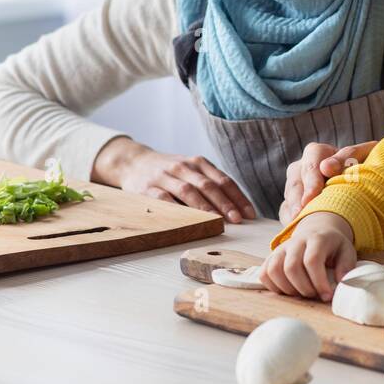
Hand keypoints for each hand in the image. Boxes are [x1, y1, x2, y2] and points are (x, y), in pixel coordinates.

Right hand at [92, 136, 254, 222]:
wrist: (134, 162)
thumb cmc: (171, 172)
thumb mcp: (192, 170)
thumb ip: (210, 184)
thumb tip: (237, 208)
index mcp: (198, 163)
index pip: (223, 180)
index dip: (238, 197)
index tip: (250, 213)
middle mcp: (183, 167)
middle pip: (208, 186)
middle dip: (225, 203)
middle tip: (238, 219)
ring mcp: (165, 177)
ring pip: (188, 191)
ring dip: (205, 207)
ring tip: (218, 221)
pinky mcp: (147, 188)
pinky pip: (164, 199)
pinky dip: (177, 209)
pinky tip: (188, 219)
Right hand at [261, 212, 356, 299]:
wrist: (317, 231)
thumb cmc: (332, 245)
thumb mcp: (346, 251)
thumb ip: (346, 266)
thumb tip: (341, 283)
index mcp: (317, 239)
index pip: (312, 260)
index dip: (318, 282)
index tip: (327, 295)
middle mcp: (295, 241)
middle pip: (291, 267)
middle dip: (304, 288)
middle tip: (315, 295)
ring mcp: (281, 248)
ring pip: (274, 270)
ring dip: (288, 289)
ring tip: (302, 293)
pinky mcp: (271, 257)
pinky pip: (264, 273)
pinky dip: (273, 286)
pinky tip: (288, 290)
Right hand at [280, 140, 377, 222]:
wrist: (358, 179)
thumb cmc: (362, 164)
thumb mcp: (361, 155)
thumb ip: (347, 157)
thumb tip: (327, 167)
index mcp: (316, 153)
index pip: (310, 166)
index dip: (311, 182)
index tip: (312, 196)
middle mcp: (300, 168)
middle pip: (295, 184)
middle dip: (298, 200)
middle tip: (300, 214)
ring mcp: (294, 187)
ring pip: (289, 199)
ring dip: (293, 212)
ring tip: (298, 224)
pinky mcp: (291, 204)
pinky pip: (286, 212)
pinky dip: (291, 221)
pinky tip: (297, 231)